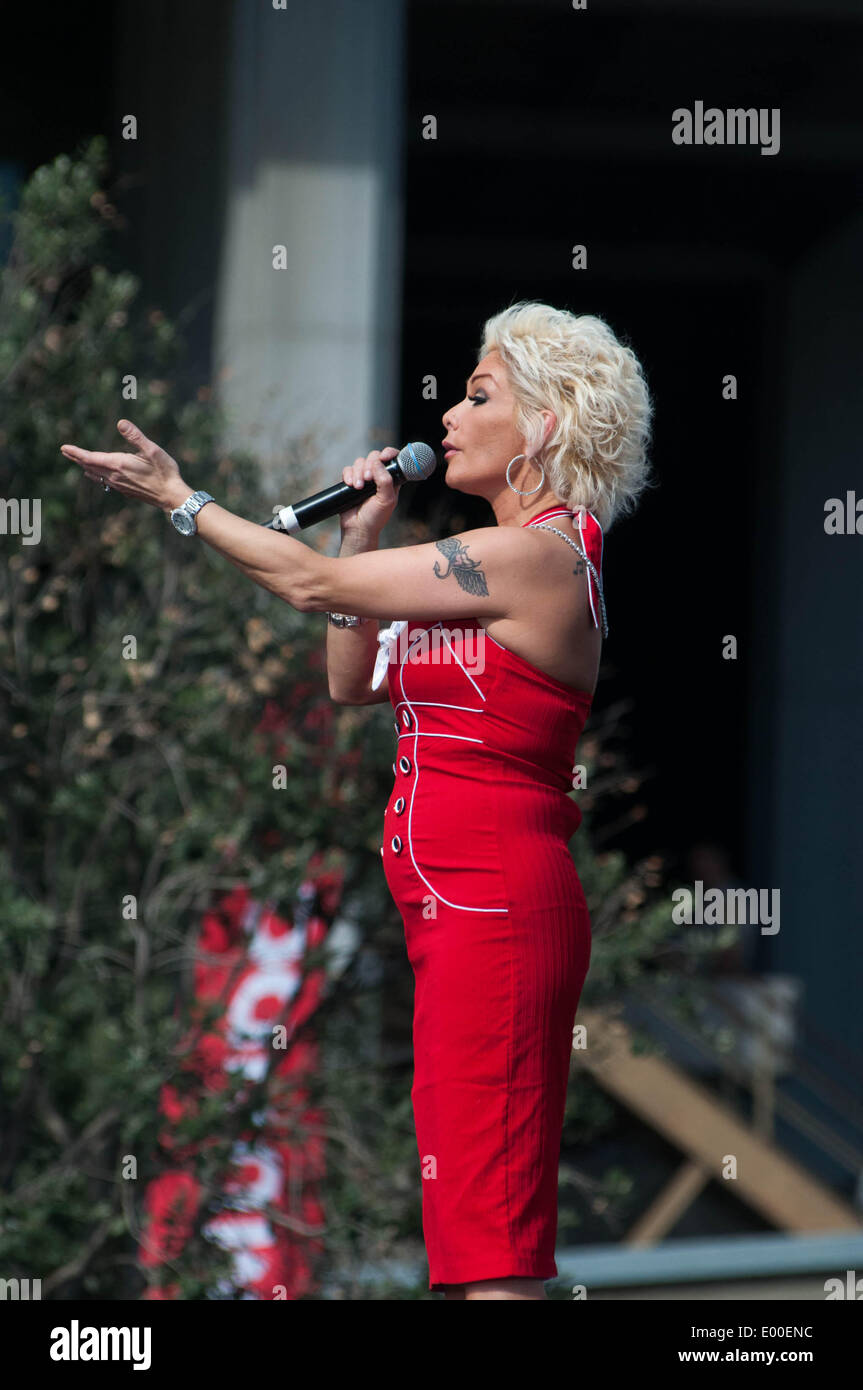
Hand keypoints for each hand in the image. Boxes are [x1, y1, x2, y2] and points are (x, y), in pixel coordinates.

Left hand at [60, 419, 190, 512]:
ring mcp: (119, 485)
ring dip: (84, 466)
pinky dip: (95, 475)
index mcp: (119, 464)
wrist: (170, 496)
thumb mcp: (152, 450)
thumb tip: (120, 422)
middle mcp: (115, 476)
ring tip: (77, 460)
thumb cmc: (164, 472)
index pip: (91, 458)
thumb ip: (135, 436)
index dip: (76, 452)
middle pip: (90, 466)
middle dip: (76, 458)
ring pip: (96, 474)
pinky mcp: (124, 490)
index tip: (64, 448)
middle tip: (64, 451)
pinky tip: (94, 475)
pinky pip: (104, 481)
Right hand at [339, 447, 400, 542]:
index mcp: (391, 479)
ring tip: (358, 487)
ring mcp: (363, 478)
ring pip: (360, 462)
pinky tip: (350, 485)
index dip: (389, 453)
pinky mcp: (350, 481)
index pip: (392, 459)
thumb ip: (385, 480)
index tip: (384, 456)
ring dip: (358, 472)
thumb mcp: (387, 500)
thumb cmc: (376, 517)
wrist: (358, 529)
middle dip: (370, 465)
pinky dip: (348, 475)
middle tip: (368, 479)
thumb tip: (377, 462)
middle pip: (374, 456)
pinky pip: (348, 469)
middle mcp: (377, 476)